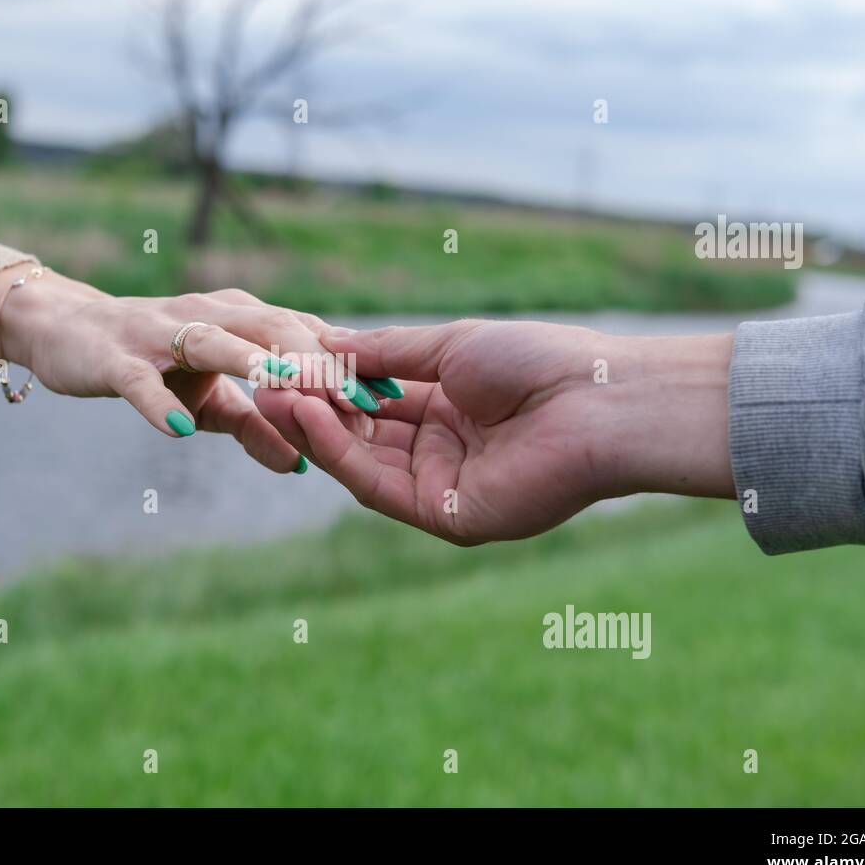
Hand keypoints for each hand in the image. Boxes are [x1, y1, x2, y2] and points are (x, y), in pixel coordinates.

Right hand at [0, 266, 383, 473]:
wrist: (66, 331)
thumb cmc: (153, 361)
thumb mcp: (211, 397)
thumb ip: (257, 426)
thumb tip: (301, 465)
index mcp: (244, 318)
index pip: (307, 336)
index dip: (350, 365)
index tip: (394, 398)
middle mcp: (211, 315)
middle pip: (275, 329)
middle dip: (319, 365)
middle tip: (358, 403)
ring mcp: (162, 333)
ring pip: (216, 341)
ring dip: (253, 364)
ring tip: (289, 389)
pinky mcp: (116, 358)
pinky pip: (141, 381)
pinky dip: (161, 404)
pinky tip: (183, 432)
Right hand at [255, 319, 734, 542]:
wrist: (598, 401)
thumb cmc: (538, 362)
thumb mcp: (447, 347)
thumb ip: (384, 353)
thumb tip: (324, 345)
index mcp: (451, 412)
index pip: (376, 403)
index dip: (332, 385)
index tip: (288, 362)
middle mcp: (444, 454)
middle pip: (362, 436)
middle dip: (314, 410)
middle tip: (265, 381)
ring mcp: (444, 489)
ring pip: (362, 463)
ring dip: (317, 430)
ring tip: (276, 393)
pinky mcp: (448, 519)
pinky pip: (379, 486)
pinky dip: (340, 453)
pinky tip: (312, 414)